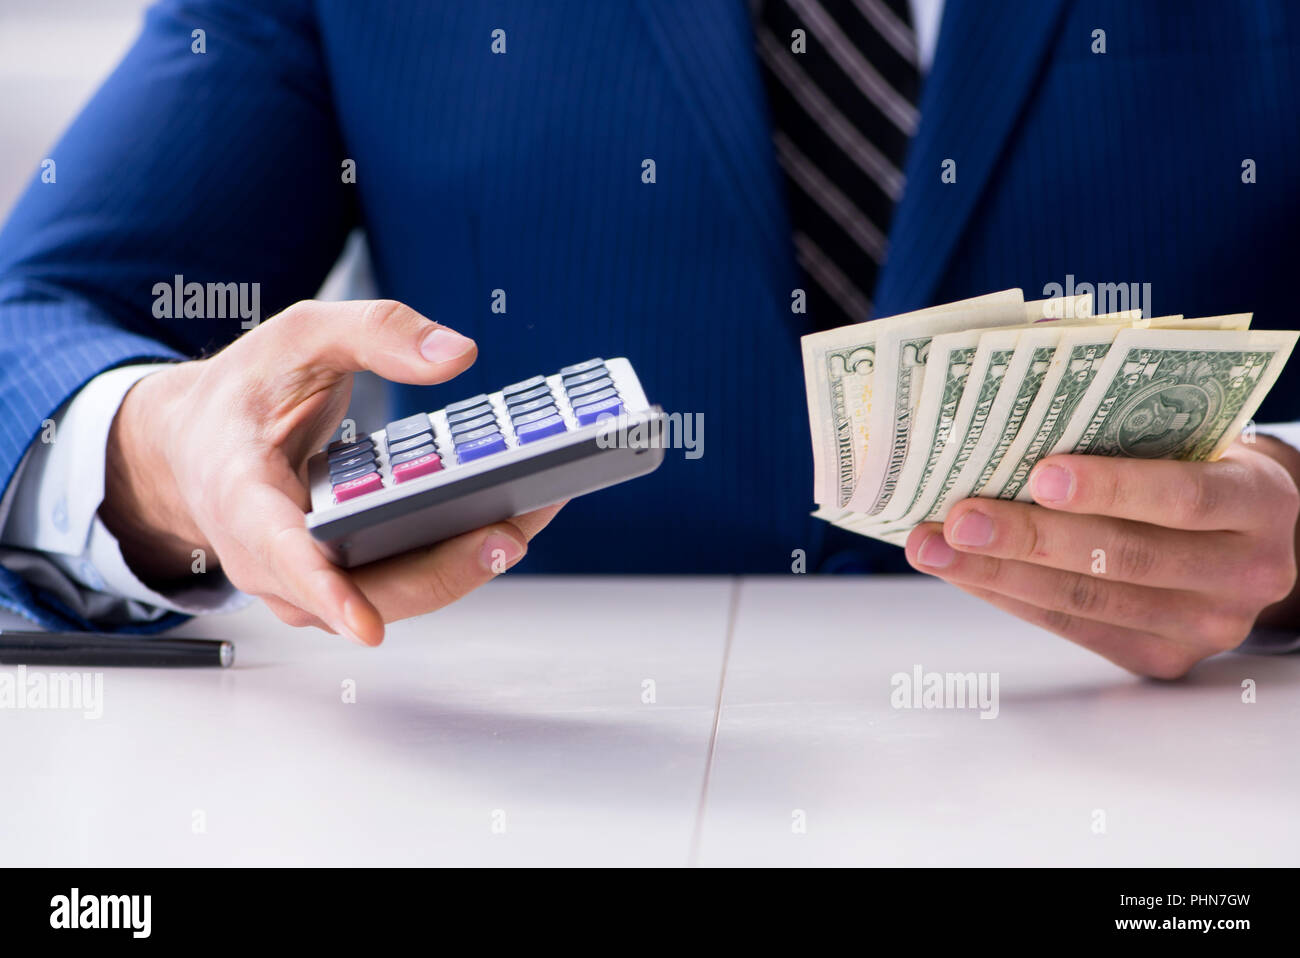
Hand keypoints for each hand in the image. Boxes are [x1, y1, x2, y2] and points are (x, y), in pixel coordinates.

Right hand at [101, 299, 562, 645]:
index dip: (325, 593)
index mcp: (242, 497)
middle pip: (364, 590)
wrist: (199, 443)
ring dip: (465, 563)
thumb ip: (375, 334)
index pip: (280, 555)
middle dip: (444, 568)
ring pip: (394, 594)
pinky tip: (510, 517)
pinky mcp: (344, 582)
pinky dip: (457, 555)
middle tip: (512, 529)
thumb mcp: (298, 337)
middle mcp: (273, 558)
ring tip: (532, 513)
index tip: (367, 628)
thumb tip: (457, 355)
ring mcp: (309, 581)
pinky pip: (405, 580)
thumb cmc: (242, 395)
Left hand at [904, 439, 1299, 677]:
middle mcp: (1246, 572)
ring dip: (999, 574)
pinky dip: (1008, 596)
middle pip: (1126, 558)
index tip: (1040, 474)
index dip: (1113, 487)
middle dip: (1030, 537)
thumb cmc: (1196, 466)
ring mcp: (1206, 625)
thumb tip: (1016, 376)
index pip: (1187, 495)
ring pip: (1089, 601)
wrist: (1244, 538)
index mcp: (1261, 500)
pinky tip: (961, 570)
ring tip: (933, 548)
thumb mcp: (1190, 436)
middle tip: (959, 518)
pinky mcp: (1162, 657)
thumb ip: (1125, 417)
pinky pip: (1074, 628)